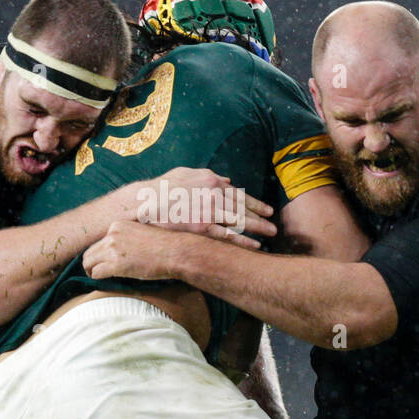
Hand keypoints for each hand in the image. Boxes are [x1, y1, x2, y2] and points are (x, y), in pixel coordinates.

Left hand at [83, 220, 184, 280]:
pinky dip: (97, 277)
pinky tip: (103, 279)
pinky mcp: (116, 265)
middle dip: (92, 262)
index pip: (99, 241)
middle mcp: (112, 235)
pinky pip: (96, 272)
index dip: (101, 253)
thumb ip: (127, 236)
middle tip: (96, 270)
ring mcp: (112, 249)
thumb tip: (120, 248)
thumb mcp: (142, 232)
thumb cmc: (164, 244)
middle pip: (90, 251)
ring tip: (97, 275)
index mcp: (117, 225)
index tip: (107, 260)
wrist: (174, 252)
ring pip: (88, 262)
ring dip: (91, 270)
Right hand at [127, 167, 274, 245]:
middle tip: (273, 224)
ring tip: (270, 234)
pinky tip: (255, 245)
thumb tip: (227, 179)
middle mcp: (214, 193)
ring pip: (239, 220)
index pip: (238, 193)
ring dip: (257, 228)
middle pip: (243, 207)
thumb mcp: (185, 173)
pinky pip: (227, 234)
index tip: (266, 209)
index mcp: (211, 180)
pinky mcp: (202, 226)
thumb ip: (207, 174)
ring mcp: (209, 210)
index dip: (254, 202)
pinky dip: (243, 241)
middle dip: (261, 216)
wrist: (144, 203)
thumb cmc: (162, 188)